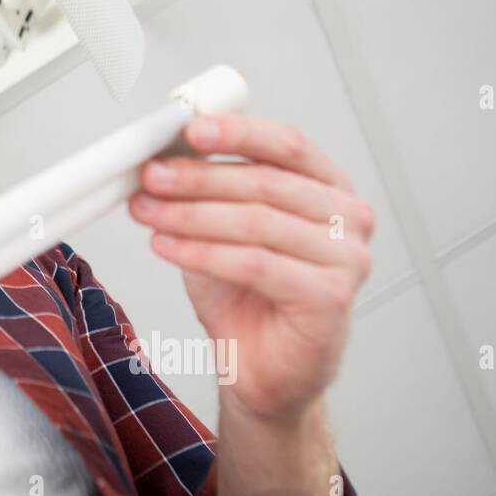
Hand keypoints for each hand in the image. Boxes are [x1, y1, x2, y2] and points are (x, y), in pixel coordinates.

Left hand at [127, 113, 374, 421]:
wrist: (261, 366)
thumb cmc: (248, 294)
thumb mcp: (220, 226)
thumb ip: (207, 187)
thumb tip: (164, 153)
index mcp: (328, 188)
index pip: (287, 145)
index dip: (238, 132)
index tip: (191, 128)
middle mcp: (347, 218)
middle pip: (266, 182)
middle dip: (198, 177)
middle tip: (152, 176)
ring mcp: (347, 258)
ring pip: (257, 222)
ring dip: (191, 213)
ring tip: (149, 212)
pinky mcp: (331, 297)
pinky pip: (254, 263)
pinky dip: (201, 252)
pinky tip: (166, 247)